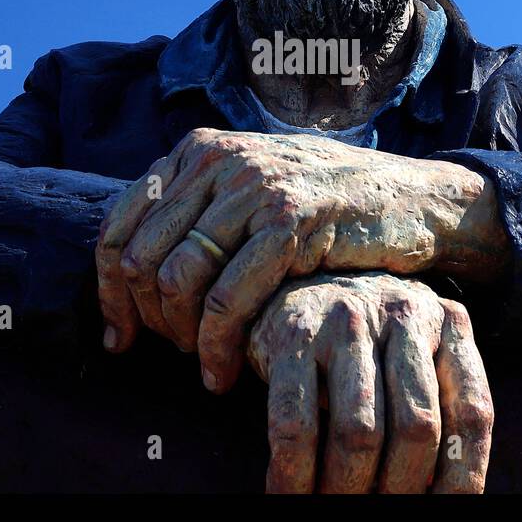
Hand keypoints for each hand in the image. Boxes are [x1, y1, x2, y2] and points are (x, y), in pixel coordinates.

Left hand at [95, 128, 507, 391]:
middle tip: (172, 356)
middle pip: (139, 257)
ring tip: (204, 365)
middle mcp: (219, 160)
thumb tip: (132, 264)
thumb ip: (200, 207)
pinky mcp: (290, 223)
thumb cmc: (327, 205)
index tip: (120, 337)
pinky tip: (226, 371)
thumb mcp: (256, 186)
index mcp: (199, 149)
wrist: (413, 198)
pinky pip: (227, 299)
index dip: (108, 291)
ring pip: (176, 279)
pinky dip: (217, 346)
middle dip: (146, 321)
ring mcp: (255, 188)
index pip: (118, 224)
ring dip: (181, 338)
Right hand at [247, 272, 493, 492]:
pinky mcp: (293, 335)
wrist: (303, 272)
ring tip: (336, 506)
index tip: (443, 511)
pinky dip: (293, 475)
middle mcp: (403, 313)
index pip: (473, 415)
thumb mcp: (420, 353)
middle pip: (416, 428)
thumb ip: (440, 404)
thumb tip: (440, 491)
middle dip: (400, 490)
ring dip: (347, 488)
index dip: (464, 478)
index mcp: (449, 323)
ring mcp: (345, 321)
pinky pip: (295, 423)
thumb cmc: (373, 335)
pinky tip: (289, 493)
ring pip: (359, 432)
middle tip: (382, 512)